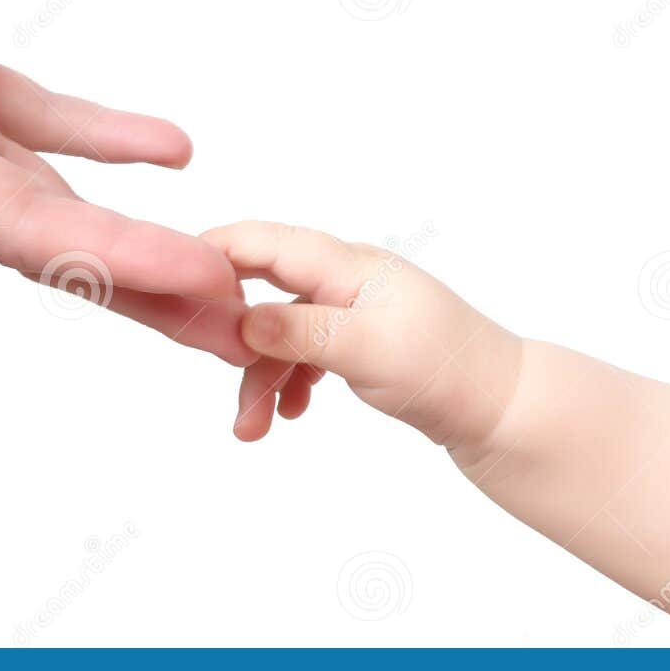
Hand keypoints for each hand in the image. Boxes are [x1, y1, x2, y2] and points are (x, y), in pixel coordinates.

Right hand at [0, 0, 255, 363]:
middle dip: (150, 289)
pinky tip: (170, 147)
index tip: (210, 289)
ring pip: (55, 198)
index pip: (23, 230)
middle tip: (249, 332)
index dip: (117, 262)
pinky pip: (39, 119)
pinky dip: (102, 139)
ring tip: (221, 280)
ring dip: (135, 240)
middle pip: (56, 243)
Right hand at [201, 222, 520, 447]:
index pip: (263, 242)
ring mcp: (350, 309)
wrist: (502, 409)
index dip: (210, 254)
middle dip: (232, 336)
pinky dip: (288, 381)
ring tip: (252, 428)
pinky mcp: (357, 340)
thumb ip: (299, 331)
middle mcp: (345, 278)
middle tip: (210, 374)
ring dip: (259, 376)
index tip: (168, 283)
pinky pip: (302, 352)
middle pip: (263, 291)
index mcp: (347, 265)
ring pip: (279, 331)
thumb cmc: (446, 369)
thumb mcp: (366, 350)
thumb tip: (240, 319)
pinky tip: (287, 413)